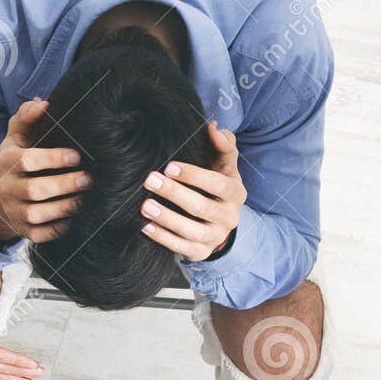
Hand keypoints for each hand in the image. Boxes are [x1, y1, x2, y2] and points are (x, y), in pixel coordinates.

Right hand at [0, 99, 91, 245]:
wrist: (1, 197)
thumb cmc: (18, 158)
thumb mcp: (17, 135)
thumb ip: (28, 116)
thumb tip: (44, 102)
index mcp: (5, 162)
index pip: (27, 161)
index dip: (53, 158)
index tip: (77, 156)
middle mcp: (6, 189)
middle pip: (35, 190)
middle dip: (65, 185)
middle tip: (89, 179)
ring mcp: (14, 213)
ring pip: (39, 214)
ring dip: (67, 207)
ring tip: (87, 197)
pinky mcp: (24, 232)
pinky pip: (44, 234)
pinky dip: (62, 227)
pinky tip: (78, 217)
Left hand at [140, 122, 244, 261]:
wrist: (219, 220)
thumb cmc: (217, 184)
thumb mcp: (224, 163)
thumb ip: (222, 143)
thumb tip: (212, 127)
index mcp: (235, 193)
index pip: (217, 184)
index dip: (193, 175)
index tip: (169, 166)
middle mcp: (229, 217)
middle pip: (201, 207)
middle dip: (174, 193)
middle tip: (149, 180)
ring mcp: (215, 237)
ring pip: (191, 230)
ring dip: (166, 218)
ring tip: (145, 206)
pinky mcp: (201, 252)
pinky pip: (182, 248)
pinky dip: (163, 238)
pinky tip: (146, 227)